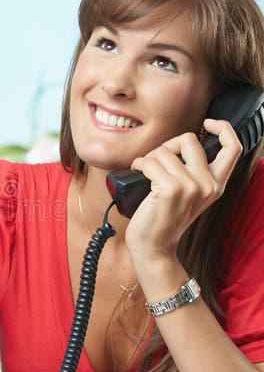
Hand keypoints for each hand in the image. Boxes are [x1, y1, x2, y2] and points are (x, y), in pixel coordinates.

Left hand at [125, 118, 241, 266]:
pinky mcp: (170, 190)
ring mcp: (191, 187)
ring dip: (149, 159)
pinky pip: (150, 161)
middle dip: (168, 145)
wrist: (154, 247)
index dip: (223, 128)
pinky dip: (139, 164)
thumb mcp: (190, 194)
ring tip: (146, 173)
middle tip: (157, 161)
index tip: (207, 123)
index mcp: (217, 184)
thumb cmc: (165, 218)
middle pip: (190, 140)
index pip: (233, 147)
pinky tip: (138, 173)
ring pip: (165, 151)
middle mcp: (209, 185)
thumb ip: (195, 171)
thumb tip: (181, 143)